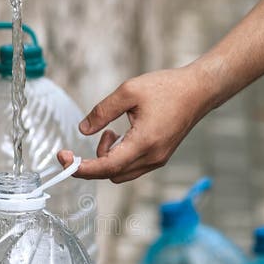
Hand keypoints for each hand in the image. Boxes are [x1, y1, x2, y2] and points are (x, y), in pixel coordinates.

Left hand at [58, 63, 212, 181]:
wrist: (199, 91)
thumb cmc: (167, 88)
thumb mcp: (129, 91)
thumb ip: (102, 111)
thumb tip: (83, 129)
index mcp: (144, 142)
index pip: (106, 167)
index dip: (81, 167)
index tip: (64, 159)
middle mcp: (151, 157)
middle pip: (111, 175)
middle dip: (94, 160)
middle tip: (97, 134)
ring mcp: (157, 160)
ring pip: (121, 174)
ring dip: (108, 158)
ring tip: (111, 132)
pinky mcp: (159, 157)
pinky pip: (131, 168)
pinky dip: (119, 157)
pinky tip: (121, 136)